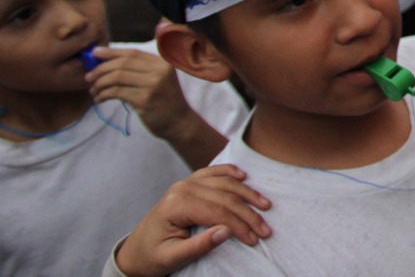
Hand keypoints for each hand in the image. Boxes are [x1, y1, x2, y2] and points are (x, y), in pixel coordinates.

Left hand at [87, 46, 191, 140]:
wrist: (179, 121)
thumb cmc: (164, 99)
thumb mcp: (158, 78)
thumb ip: (140, 68)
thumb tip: (108, 59)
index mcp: (162, 62)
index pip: (132, 53)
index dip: (111, 52)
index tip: (94, 53)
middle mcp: (159, 71)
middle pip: (122, 64)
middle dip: (101, 69)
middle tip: (89, 77)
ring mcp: (153, 85)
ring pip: (117, 77)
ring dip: (100, 83)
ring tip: (94, 90)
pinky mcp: (145, 100)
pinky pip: (117, 92)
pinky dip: (103, 95)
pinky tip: (100, 99)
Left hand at [113, 165, 271, 276]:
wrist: (134, 251)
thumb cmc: (152, 257)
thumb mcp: (172, 258)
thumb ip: (199, 245)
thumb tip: (227, 232)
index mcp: (177, 205)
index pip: (217, 212)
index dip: (240, 225)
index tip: (255, 239)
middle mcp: (182, 188)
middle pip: (225, 197)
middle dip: (248, 214)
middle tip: (266, 230)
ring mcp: (186, 182)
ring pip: (224, 183)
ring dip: (247, 194)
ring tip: (265, 206)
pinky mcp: (189, 183)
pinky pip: (213, 172)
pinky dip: (230, 172)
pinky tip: (244, 177)